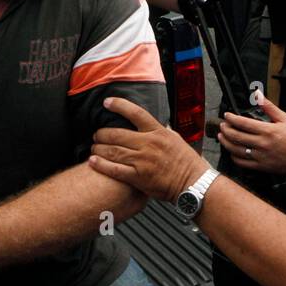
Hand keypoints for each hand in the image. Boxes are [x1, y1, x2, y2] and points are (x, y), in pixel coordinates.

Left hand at [89, 97, 208, 200]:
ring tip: (93, 146)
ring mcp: (142, 161)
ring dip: (99, 147)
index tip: (107, 102)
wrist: (193, 183)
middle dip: (102, 133)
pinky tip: (93, 161)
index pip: (136, 113)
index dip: (119, 105)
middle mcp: (148, 144)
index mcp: (158, 132)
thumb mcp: (175, 139)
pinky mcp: (138, 177)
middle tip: (96, 134)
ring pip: (113, 151)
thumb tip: (150, 123)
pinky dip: (101, 164)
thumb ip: (160, 131)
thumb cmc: (186, 162)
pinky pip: (115, 169)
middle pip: (117, 134)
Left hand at [217, 96, 285, 174]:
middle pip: (236, 136)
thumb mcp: (285, 118)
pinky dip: (234, 157)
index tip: (227, 115)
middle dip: (226, 130)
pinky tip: (232, 152)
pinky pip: (243, 163)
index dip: (231, 118)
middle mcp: (263, 144)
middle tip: (222, 125)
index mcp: (268, 131)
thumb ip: (269, 107)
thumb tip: (258, 95)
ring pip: (236, 150)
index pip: (243, 123)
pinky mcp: (262, 167)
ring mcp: (261, 157)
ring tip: (222, 137)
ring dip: (226, 143)